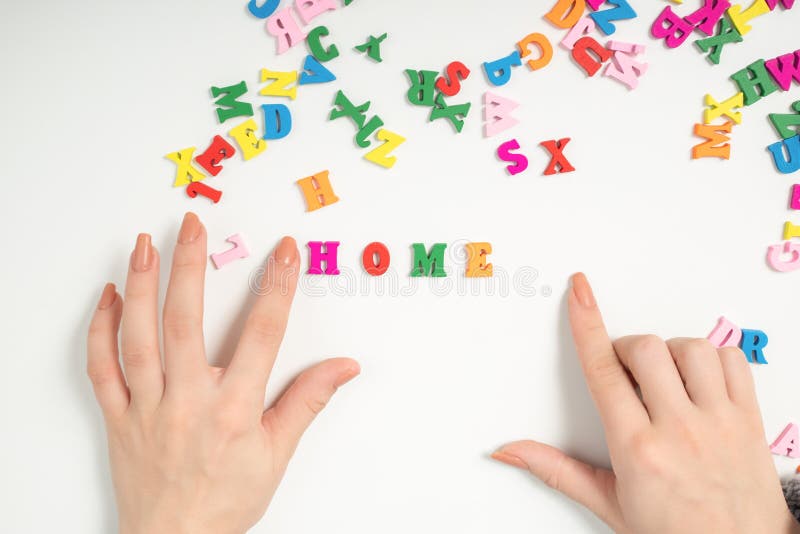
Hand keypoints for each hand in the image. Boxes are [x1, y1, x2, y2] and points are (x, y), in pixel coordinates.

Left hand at [86, 213, 359, 533]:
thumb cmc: (226, 501)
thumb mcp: (277, 454)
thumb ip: (308, 402)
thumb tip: (343, 368)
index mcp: (233, 410)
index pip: (263, 334)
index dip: (277, 287)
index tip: (284, 252)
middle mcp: (187, 402)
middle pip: (185, 321)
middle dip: (189, 266)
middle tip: (191, 225)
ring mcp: (146, 407)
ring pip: (137, 336)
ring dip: (141, 285)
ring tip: (145, 244)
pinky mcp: (117, 416)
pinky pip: (101, 367)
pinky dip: (100, 328)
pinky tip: (109, 296)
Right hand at [493, 273, 798, 533]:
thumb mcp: (609, 505)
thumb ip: (557, 471)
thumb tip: (511, 453)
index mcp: (638, 450)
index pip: (603, 371)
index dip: (587, 324)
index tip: (580, 293)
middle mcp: (679, 429)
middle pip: (645, 349)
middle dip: (627, 350)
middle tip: (626, 373)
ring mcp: (719, 420)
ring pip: (691, 348)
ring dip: (671, 352)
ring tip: (665, 378)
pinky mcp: (749, 418)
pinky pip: (733, 359)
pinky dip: (714, 357)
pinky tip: (699, 378)